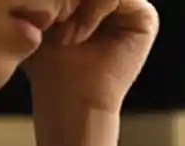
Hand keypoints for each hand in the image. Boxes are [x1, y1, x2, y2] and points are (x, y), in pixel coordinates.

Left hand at [23, 0, 159, 114]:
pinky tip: (77, 35)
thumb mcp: (40, 6)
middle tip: (48, 17)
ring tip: (60, 29)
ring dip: (74, 1)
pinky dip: (92, 11)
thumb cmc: (44, 57)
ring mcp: (130, 2)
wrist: (66, 95)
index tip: (41, 13)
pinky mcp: (144, 16)